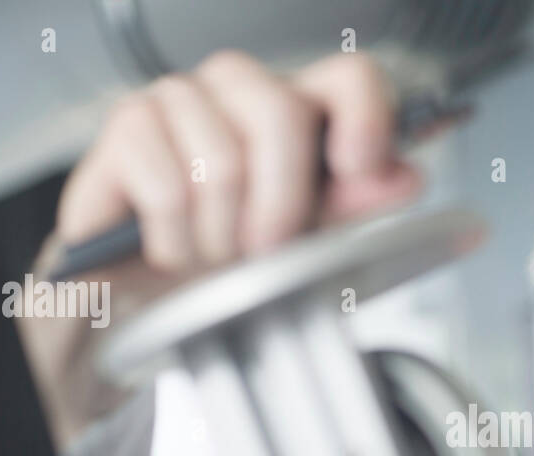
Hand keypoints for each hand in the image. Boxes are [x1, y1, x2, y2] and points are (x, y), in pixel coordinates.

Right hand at [19, 49, 422, 445]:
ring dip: (218, 236)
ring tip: (207, 252)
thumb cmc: (220, 264)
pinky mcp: (127, 125)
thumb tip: (406, 176)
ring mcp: (179, 98)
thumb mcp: (302, 243)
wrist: (141, 300)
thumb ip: (352, 206)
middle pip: (281, 112)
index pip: (349, 77)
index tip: (358, 168)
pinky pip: (168, 189)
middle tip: (262, 250)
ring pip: (222, 162)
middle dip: (279, 205)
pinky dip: (173, 241)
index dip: (364, 117)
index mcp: (294, 109)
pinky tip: (166, 246)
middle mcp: (238, 90)